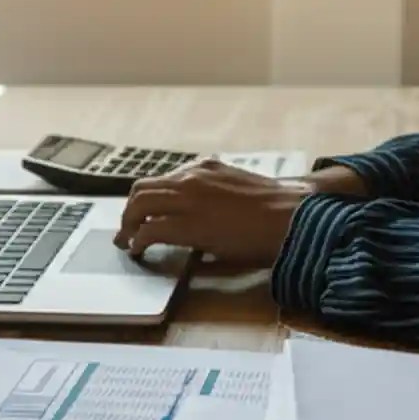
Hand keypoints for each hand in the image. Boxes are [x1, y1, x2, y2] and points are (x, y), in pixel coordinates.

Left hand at [114, 158, 313, 265]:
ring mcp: (186, 198)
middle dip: (131, 210)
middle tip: (128, 228)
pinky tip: (138, 251)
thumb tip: (205, 215)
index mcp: (205, 168)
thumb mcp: (240, 188)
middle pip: (143, 188)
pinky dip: (138, 241)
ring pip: (139, 205)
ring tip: (127, 241)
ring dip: (128, 224)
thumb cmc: (276, 210)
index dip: (151, 198)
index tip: (147, 212)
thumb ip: (216, 194)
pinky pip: (149, 230)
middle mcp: (191, 177)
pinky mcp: (186, 223)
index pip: (165, 179)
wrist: (291, 218)